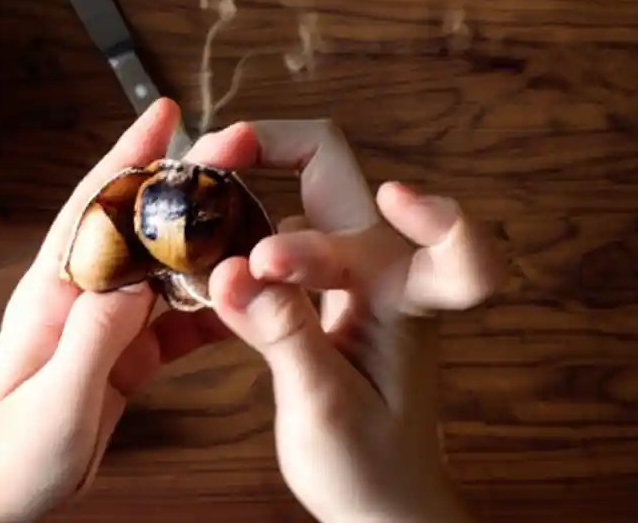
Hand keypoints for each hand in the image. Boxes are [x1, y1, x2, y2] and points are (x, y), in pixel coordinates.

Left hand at [0, 99, 247, 522]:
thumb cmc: (5, 463)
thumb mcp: (53, 404)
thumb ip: (91, 339)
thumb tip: (132, 278)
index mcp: (48, 300)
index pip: (92, 212)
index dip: (127, 159)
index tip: (163, 115)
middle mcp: (74, 302)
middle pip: (134, 226)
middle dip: (181, 183)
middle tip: (232, 146)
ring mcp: (96, 330)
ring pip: (158, 269)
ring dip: (200, 240)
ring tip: (249, 210)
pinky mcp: (116, 361)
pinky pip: (169, 323)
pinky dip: (205, 307)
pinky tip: (239, 298)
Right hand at [207, 120, 506, 522]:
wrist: (378, 500)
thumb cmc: (371, 466)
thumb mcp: (325, 407)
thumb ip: (283, 334)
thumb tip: (232, 270)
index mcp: (406, 301)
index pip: (446, 238)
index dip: (432, 211)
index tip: (393, 200)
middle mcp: (379, 271)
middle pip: (336, 175)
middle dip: (276, 149)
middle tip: (212, 155)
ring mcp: (344, 275)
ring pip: (297, 198)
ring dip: (246, 183)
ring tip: (191, 189)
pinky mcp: (314, 290)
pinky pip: (273, 238)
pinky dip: (232, 230)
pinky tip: (196, 244)